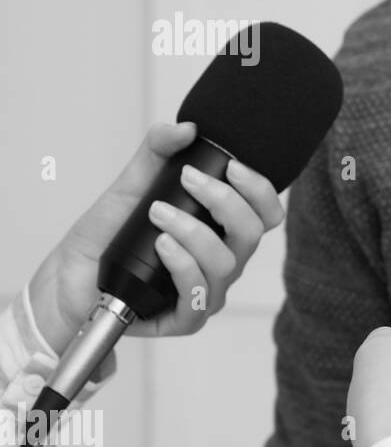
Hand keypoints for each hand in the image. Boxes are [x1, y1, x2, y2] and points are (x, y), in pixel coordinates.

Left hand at [27, 122, 284, 351]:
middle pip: (253, 234)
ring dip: (194, 232)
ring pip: (226, 263)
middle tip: (188, 179)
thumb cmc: (106, 235)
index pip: (265, 213)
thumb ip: (158, 152)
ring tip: (158, 213)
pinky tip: (163, 246)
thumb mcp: (132, 184)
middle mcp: (223, 262)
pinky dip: (183, 265)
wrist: (69, 276)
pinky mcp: (185, 319)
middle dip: (224, 201)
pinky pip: (199, 295)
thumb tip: (185, 128)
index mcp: (223, 231)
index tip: (231, 166)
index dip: (259, 189)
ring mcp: (207, 292)